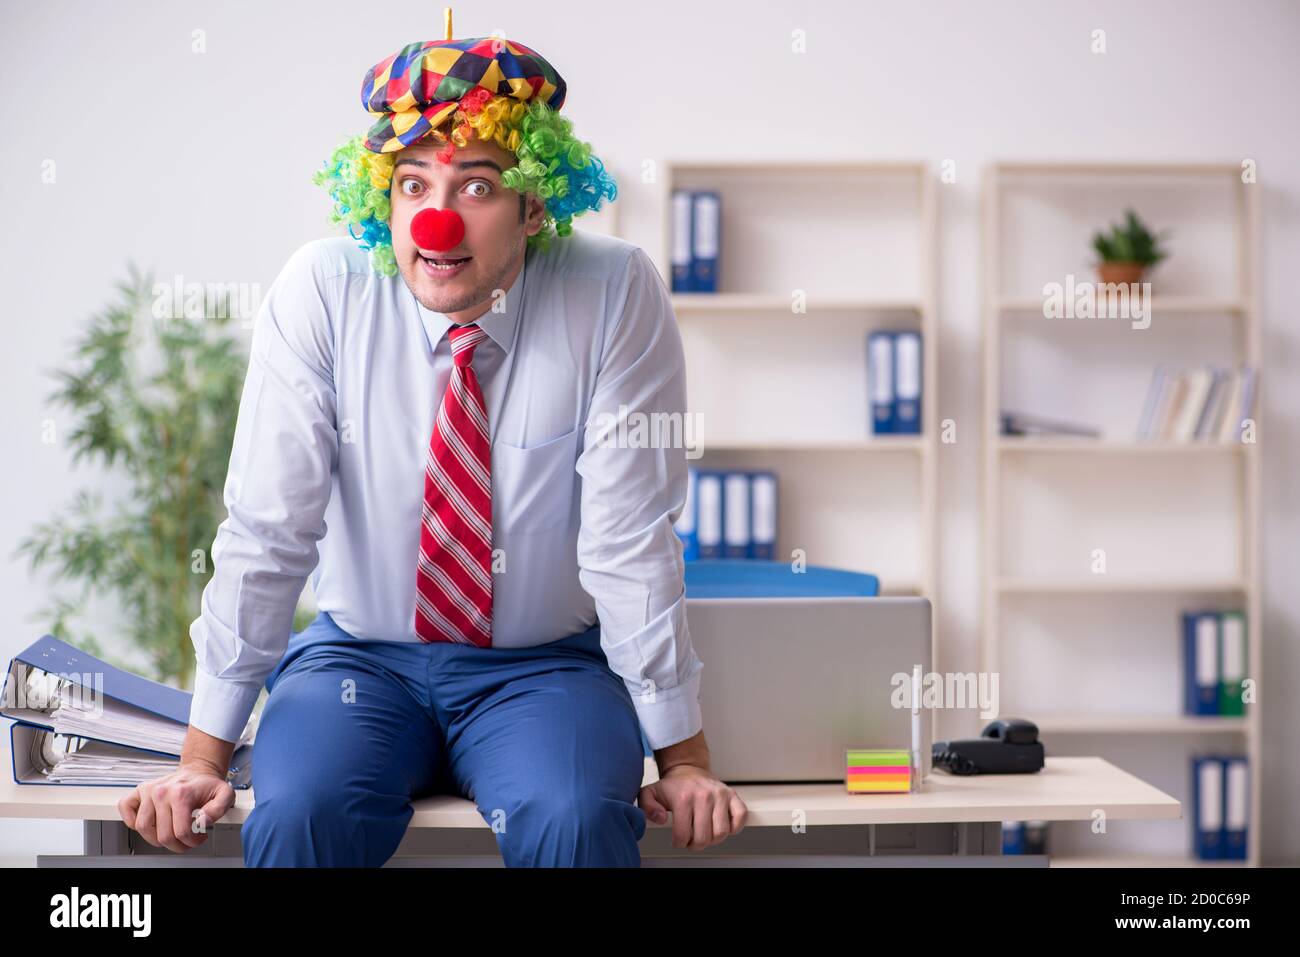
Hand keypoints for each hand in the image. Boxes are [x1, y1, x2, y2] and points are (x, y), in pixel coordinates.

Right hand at [118, 762, 234, 852]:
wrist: (198, 770)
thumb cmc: (208, 785)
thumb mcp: (225, 795)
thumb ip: (219, 809)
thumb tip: (202, 821)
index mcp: (181, 794)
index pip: (180, 832)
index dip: (191, 842)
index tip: (199, 838)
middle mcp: (161, 792)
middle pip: (162, 835)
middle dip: (177, 845)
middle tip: (187, 840)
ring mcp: (148, 791)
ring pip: (142, 828)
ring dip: (157, 838)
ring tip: (171, 833)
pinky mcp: (138, 792)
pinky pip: (126, 811)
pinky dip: (132, 821)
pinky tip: (151, 823)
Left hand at [638, 764, 746, 849]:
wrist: (688, 769)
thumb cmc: (672, 786)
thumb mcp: (650, 793)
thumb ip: (647, 806)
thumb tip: (661, 818)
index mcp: (683, 798)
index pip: (683, 835)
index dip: (679, 843)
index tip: (678, 840)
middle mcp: (703, 796)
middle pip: (703, 838)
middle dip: (695, 844)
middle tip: (692, 840)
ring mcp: (720, 795)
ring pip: (721, 832)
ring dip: (713, 839)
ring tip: (705, 833)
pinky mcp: (733, 795)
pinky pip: (740, 817)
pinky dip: (734, 827)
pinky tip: (721, 825)